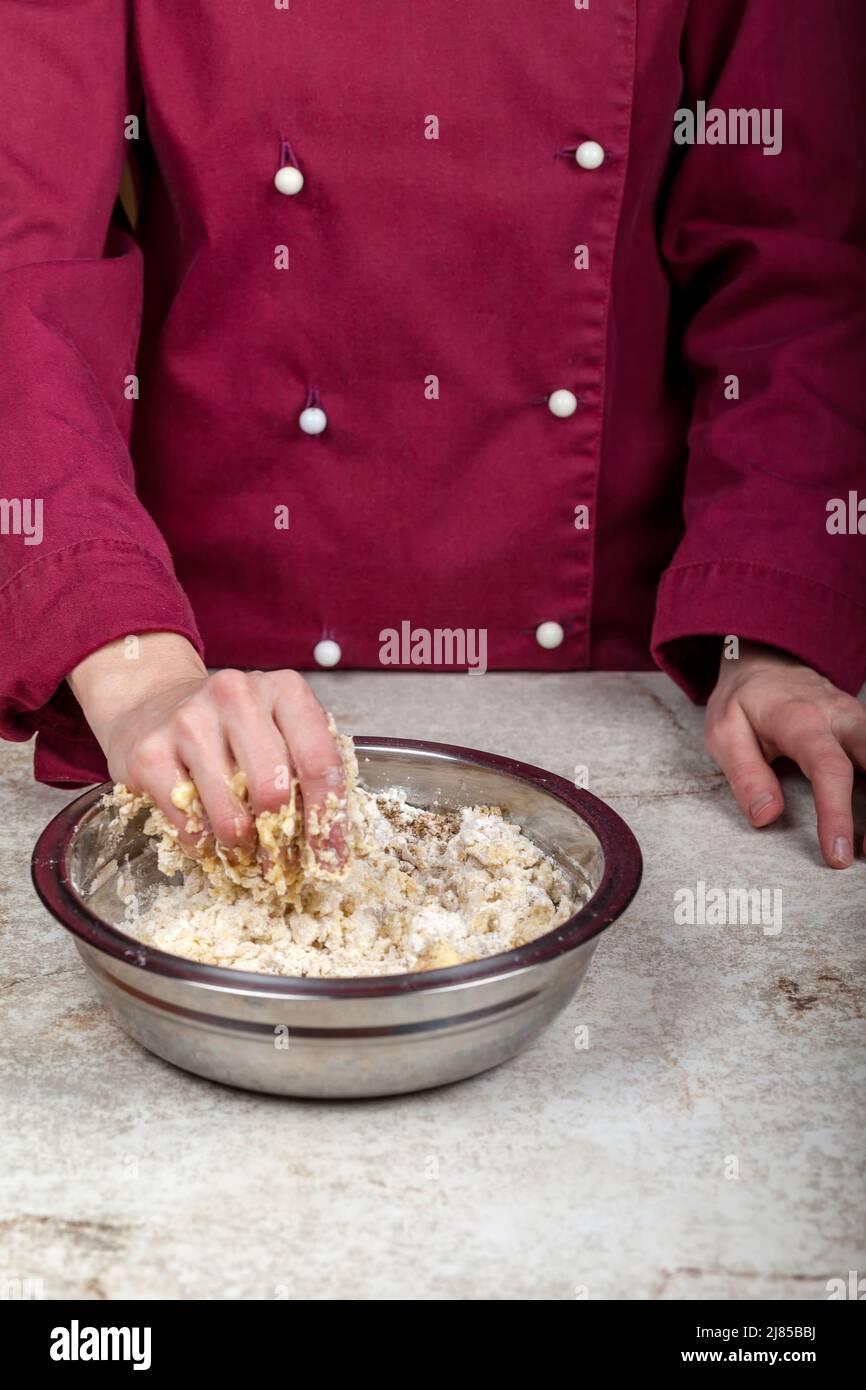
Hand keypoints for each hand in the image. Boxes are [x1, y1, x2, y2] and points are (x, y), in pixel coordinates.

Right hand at [68, 634, 345, 859]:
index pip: (319, 761)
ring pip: (231, 817)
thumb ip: (305, 770)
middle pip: (274, 791)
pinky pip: (189, 825)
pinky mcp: (150, 752)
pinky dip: (202, 843)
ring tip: (241, 843)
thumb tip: (328, 844)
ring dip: (241, 846)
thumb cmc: (229, 727)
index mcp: (283, 689)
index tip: (332, 858)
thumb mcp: (277, 729)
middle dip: (281, 841)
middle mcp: (237, 695)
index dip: (329, 819)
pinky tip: (205, 829)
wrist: (152, 702)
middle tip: (280, 861)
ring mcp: (189, 721)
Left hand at [705, 640, 865, 867]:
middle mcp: (841, 718)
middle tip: (865, 853)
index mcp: (801, 719)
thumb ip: (745, 775)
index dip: (837, 814)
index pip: (830, 769)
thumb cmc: (744, 701)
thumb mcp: (724, 733)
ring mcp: (860, 723)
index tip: (837, 854)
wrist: (766, 663)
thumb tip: (766, 816)